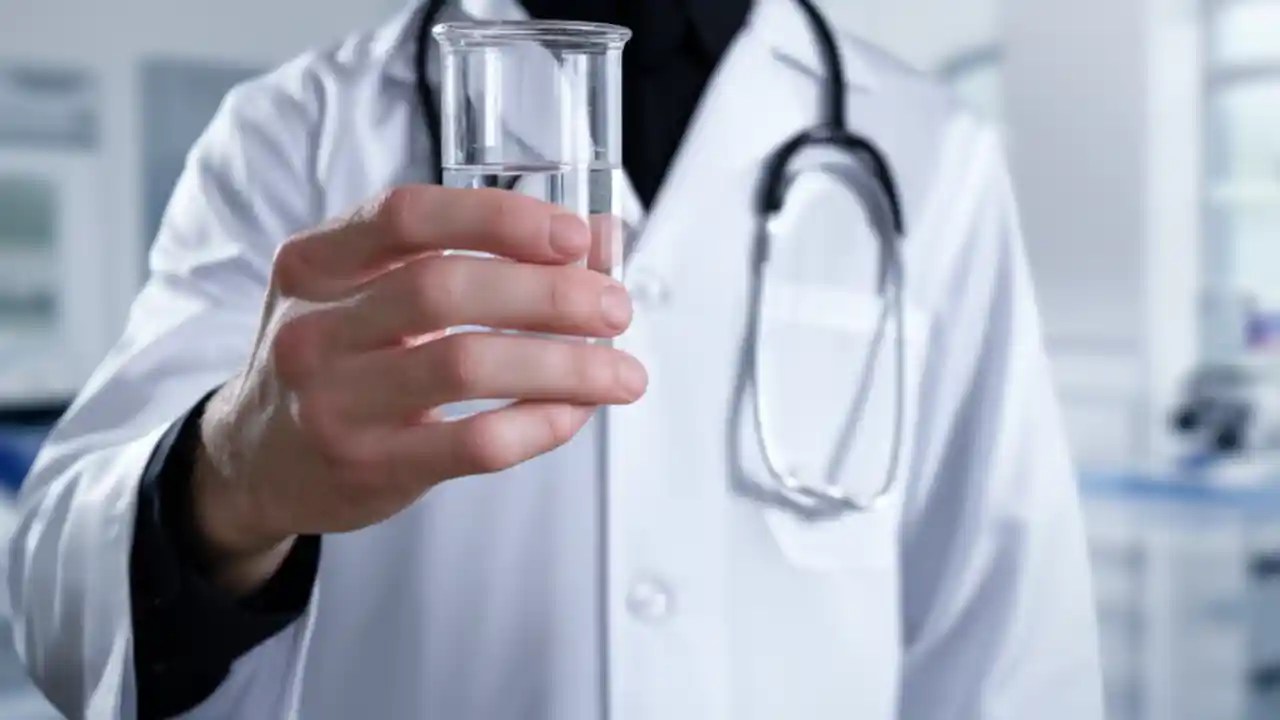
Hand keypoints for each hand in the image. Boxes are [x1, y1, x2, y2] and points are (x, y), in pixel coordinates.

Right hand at [192, 186, 645, 593]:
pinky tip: (574, 413)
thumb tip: (595, 236)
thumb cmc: (335, 359)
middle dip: (549, 294)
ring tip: (622, 372)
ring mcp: (333, 402)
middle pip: (444, 288)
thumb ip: (467, 256)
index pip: (406, 216)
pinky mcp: (367, 467)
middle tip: (615, 307)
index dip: (498, 216)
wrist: (254, 460)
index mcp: (313, 264)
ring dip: (564, 365)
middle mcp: (314, 328)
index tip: (572, 234)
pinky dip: (538, 424)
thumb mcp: (366, 291)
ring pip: (466, 365)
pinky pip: (472, 443)